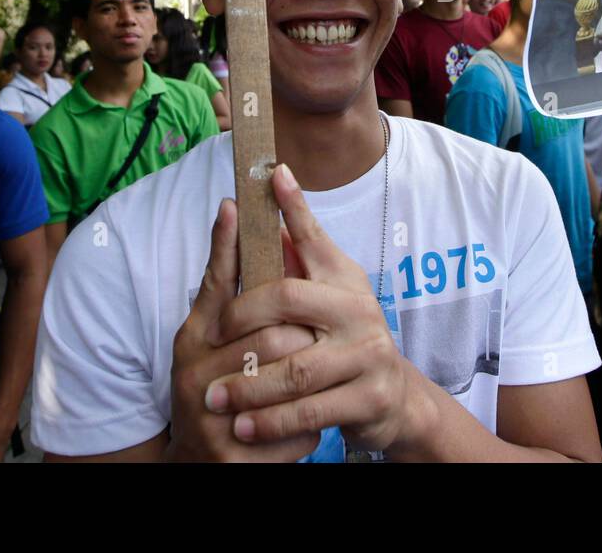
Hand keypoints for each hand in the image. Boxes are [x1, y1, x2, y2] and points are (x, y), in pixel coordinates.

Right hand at [164, 199, 319, 462]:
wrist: (198, 457)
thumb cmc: (211, 375)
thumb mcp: (210, 322)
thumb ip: (224, 269)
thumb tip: (231, 206)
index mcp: (193, 338)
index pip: (235, 295)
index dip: (263, 273)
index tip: (273, 236)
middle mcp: (194, 379)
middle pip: (276, 342)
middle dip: (309, 340)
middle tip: (327, 342)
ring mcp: (211, 423)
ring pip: (291, 387)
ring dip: (314, 383)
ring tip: (324, 379)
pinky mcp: (233, 462)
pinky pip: (293, 436)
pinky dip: (308, 429)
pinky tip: (310, 422)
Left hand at [203, 165, 418, 453]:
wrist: (393, 398)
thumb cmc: (344, 340)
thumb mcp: (328, 297)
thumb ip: (299, 263)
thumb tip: (271, 214)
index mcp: (344, 280)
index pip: (314, 237)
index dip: (294, 207)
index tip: (272, 175)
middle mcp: (360, 310)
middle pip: (289, 300)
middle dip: (242, 318)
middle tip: (208, 337)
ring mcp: (368, 353)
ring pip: (295, 368)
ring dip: (249, 387)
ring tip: (215, 398)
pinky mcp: (370, 396)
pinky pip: (311, 410)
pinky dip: (272, 422)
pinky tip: (244, 427)